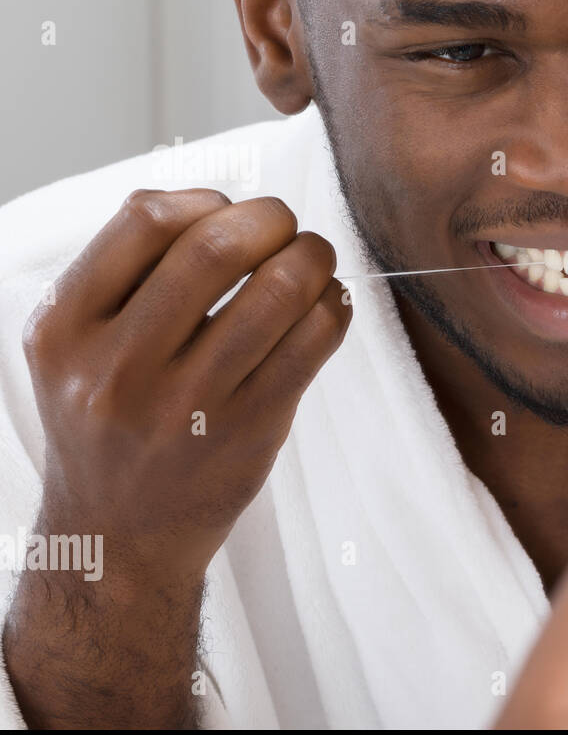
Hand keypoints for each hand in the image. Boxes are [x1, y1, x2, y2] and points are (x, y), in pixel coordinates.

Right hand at [6, 188, 349, 726]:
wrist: (117, 536)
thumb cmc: (108, 424)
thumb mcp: (76, 349)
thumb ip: (128, 277)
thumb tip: (222, 201)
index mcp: (65, 328)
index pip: (145, 219)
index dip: (206, 198)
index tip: (229, 210)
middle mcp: (118, 366)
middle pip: (217, 246)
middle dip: (271, 218)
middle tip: (287, 226)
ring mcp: (186, 404)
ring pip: (279, 290)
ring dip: (314, 257)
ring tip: (315, 260)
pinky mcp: (248, 431)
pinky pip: (314, 341)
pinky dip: (335, 306)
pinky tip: (327, 304)